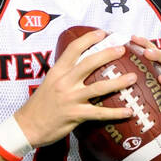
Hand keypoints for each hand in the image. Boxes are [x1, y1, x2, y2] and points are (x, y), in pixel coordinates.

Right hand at [15, 29, 136, 145]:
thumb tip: (79, 67)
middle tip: (123, 49)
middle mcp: (64, 82)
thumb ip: (64, 75)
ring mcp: (70, 98)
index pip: (74, 49)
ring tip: (133, 78)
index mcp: (57, 72)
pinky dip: (115, 113)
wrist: (27, 126)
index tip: (103, 33)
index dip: (89, 39)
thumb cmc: (38, 106)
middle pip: (89, 63)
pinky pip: (99, 113)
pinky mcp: (75, 115)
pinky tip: (128, 111)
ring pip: (99, 87)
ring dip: (118, 82)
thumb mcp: (48, 83)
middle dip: (108, 54)